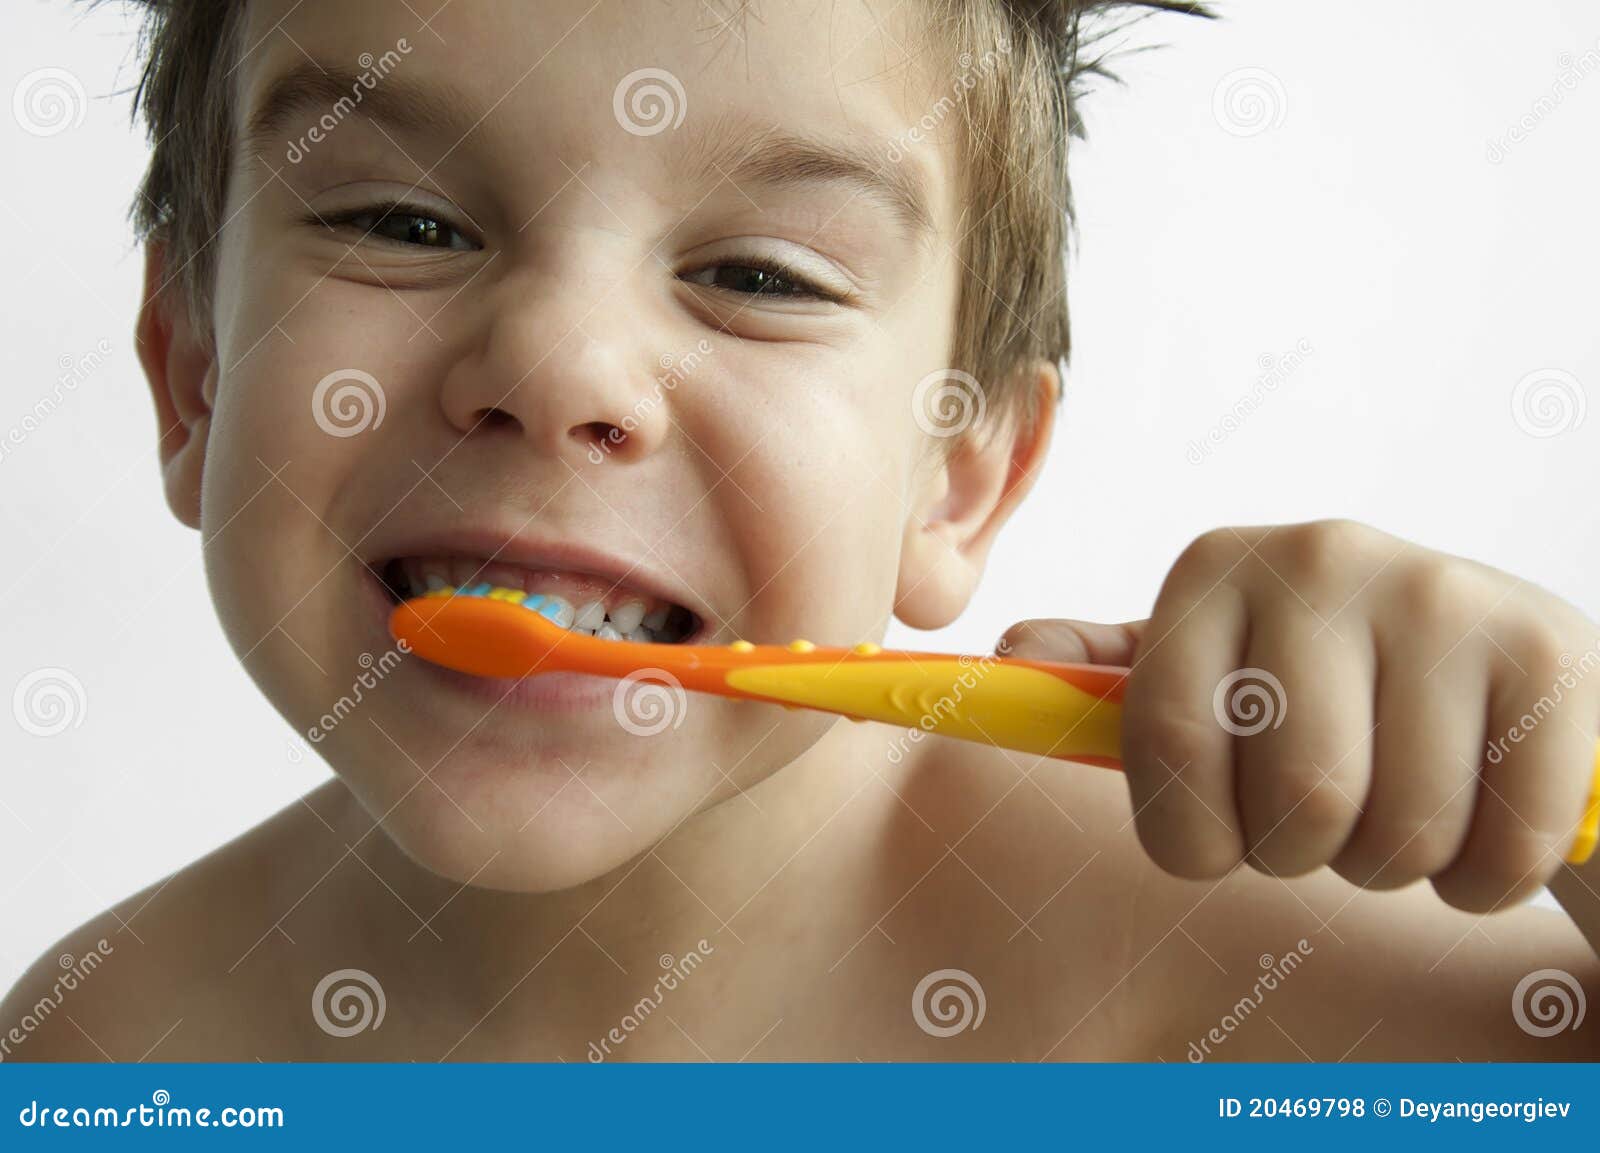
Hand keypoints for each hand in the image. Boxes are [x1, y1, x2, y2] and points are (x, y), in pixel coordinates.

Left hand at [1001, 519, 1599, 912]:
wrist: (1503, 665)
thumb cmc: (1327, 683)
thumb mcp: (1210, 663)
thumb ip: (1110, 675)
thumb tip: (1009, 653)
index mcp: (1212, 569)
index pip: (1166, 739)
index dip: (1188, 832)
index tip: (1214, 845)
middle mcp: (1319, 558)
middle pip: (1296, 798)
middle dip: (1303, 853)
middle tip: (1321, 822)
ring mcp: (1439, 593)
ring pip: (1399, 833)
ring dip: (1395, 866)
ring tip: (1397, 808)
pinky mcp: (1546, 651)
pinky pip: (1502, 846)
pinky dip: (1485, 878)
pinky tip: (1479, 819)